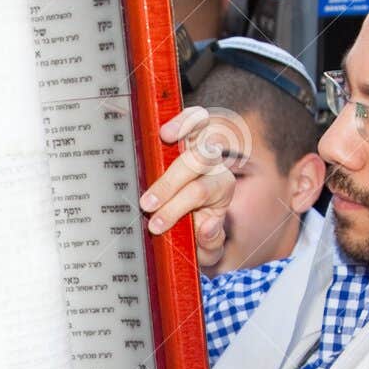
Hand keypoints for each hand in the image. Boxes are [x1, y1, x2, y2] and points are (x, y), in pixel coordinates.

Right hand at [140, 106, 235, 270]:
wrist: (195, 220)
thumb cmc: (199, 234)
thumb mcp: (209, 250)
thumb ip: (211, 243)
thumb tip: (208, 225)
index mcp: (222, 189)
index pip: (200, 192)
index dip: (177, 206)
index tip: (156, 224)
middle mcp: (215, 165)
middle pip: (197, 161)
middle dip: (169, 182)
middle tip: (147, 205)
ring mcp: (201, 146)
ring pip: (202, 129)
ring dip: (182, 132)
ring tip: (164, 136)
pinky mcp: (188, 136)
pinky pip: (193, 119)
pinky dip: (182, 119)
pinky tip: (164, 127)